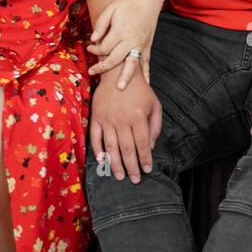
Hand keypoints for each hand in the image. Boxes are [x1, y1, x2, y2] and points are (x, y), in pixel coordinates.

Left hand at [86, 0, 162, 86]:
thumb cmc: (127, 3)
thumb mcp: (111, 8)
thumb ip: (101, 24)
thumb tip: (93, 39)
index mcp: (120, 31)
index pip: (104, 47)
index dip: (95, 49)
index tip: (89, 47)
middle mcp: (131, 40)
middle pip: (115, 59)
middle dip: (102, 67)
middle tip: (92, 72)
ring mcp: (140, 44)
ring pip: (132, 64)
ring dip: (126, 77)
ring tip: (120, 88)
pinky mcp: (148, 45)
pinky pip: (147, 61)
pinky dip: (147, 72)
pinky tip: (146, 83)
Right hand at [89, 68, 161, 182]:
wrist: (119, 71)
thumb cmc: (140, 89)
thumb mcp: (154, 105)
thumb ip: (155, 126)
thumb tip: (150, 146)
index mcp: (138, 116)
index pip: (142, 144)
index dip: (145, 159)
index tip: (148, 170)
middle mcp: (122, 119)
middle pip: (127, 149)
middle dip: (132, 167)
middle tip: (135, 179)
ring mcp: (107, 119)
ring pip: (111, 147)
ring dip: (116, 164)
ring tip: (120, 176)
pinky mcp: (97, 116)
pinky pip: (95, 137)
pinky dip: (98, 150)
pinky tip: (102, 161)